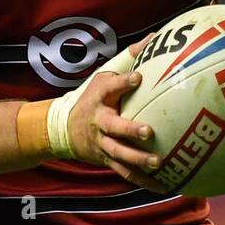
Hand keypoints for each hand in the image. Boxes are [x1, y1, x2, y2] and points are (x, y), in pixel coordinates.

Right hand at [65, 34, 166, 192]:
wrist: (61, 129)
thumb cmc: (91, 98)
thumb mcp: (103, 76)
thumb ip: (129, 59)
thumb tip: (155, 37)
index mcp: (100, 98)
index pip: (110, 88)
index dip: (124, 82)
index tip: (139, 78)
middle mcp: (100, 122)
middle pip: (113, 128)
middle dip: (130, 130)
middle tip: (148, 132)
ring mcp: (102, 144)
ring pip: (119, 154)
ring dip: (138, 160)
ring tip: (158, 162)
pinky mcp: (106, 160)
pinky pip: (125, 173)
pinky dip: (144, 182)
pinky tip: (163, 187)